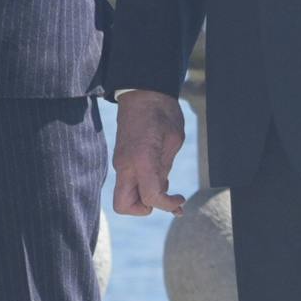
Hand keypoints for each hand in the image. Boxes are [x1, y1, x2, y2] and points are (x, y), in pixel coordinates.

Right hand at [112, 90, 189, 215]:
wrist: (142, 91)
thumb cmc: (162, 112)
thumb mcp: (173, 141)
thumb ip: (165, 168)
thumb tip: (164, 189)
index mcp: (142, 159)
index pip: (151, 197)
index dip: (167, 205)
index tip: (180, 200)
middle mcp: (125, 165)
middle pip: (124, 206)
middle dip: (144, 209)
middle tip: (164, 200)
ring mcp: (120, 163)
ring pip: (124, 196)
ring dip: (143, 198)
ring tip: (167, 189)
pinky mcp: (121, 159)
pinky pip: (128, 182)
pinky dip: (141, 187)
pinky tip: (159, 178)